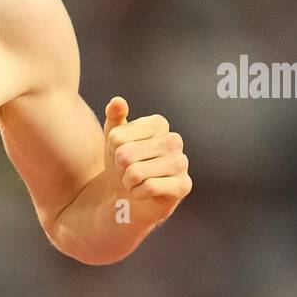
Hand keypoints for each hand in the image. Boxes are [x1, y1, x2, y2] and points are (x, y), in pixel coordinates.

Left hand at [103, 96, 191, 224]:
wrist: (128, 196)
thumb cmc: (122, 164)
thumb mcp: (113, 140)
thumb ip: (114, 118)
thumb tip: (117, 101)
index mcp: (158, 124)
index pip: (117, 137)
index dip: (113, 151)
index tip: (121, 155)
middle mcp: (174, 140)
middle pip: (125, 155)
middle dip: (120, 169)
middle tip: (128, 172)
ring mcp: (182, 163)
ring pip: (135, 172)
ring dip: (129, 182)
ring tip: (136, 182)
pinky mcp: (183, 185)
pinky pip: (149, 188)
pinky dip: (138, 193)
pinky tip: (144, 193)